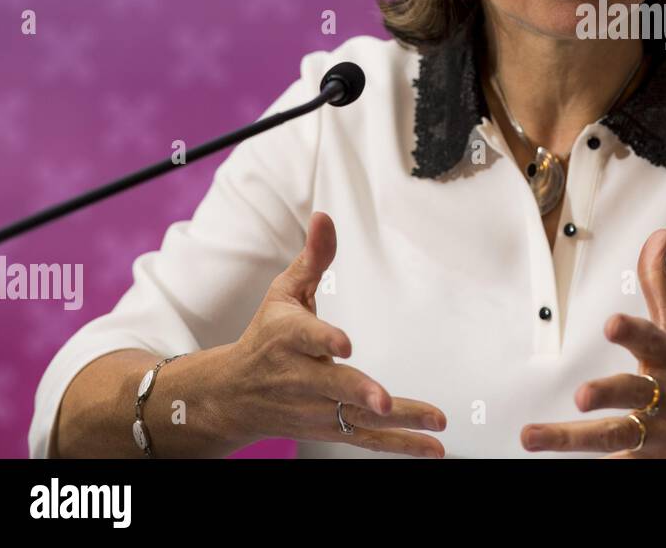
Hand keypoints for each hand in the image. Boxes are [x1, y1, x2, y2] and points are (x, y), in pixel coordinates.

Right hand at [219, 211, 446, 456]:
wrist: (231, 396)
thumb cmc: (266, 337)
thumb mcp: (283, 293)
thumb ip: (313, 258)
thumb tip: (325, 216)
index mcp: (288, 338)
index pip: (306, 338)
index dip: (324, 340)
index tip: (343, 343)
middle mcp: (301, 377)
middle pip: (332, 387)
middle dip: (358, 393)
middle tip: (384, 401)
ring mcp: (316, 409)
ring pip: (357, 419)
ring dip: (398, 425)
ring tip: (435, 425)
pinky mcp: (330, 428)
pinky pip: (368, 440)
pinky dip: (402, 446)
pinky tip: (435, 449)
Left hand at [519, 228, 665, 456]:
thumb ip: (660, 284)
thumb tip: (657, 236)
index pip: (653, 338)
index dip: (633, 331)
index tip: (612, 323)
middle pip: (632, 394)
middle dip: (608, 394)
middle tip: (582, 395)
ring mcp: (663, 435)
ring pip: (615, 438)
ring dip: (573, 439)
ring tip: (531, 437)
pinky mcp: (661, 464)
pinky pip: (626, 468)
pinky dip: (605, 468)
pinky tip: (565, 472)